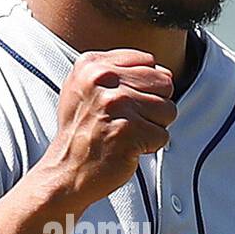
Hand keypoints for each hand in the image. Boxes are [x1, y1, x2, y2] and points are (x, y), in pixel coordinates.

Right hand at [39, 48, 176, 210]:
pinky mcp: (128, 131)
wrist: (66, 171)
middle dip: (154, 106)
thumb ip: (119, 71)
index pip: (149, 62)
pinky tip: (127, 148)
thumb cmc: (80, 133)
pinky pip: (163, 135)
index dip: (145, 86)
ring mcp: (116, 105)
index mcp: (91, 64)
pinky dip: (150, 146)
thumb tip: (163, 72)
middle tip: (128, 121)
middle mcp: (103, 80)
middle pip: (164, 83)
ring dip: (153, 127)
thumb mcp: (85, 88)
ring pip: (168, 109)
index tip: (125, 103)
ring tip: (127, 134)